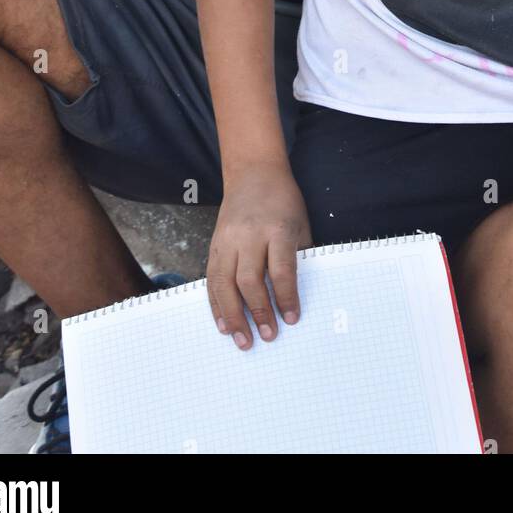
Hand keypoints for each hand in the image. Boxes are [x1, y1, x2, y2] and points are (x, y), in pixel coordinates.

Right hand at [206, 161, 312, 349]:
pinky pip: (211, 279)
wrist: (253, 173)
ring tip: (241, 339)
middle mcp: (248, 234)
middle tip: (268, 336)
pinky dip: (216, 304)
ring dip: (232, 315)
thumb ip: (298, 257)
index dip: (286, 297)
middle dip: (258, 312)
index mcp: (276, 228)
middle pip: (249, 279)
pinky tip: (223, 324)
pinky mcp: (214, 245)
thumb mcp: (300, 224)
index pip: (281, 269)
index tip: (292, 319)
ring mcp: (227, 239)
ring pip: (224, 282)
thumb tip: (298, 297)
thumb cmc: (283, 201)